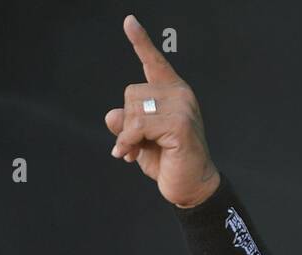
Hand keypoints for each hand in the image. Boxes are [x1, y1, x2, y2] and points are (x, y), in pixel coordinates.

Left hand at [104, 14, 219, 208]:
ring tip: (133, 152)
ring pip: (133, 110)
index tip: (128, 21)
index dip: (140, 41)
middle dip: (126, 122)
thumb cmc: (167, 162)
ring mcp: (182, 106)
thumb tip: (112, 114)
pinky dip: (129, 142)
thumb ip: (126, 124)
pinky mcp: (180, 123)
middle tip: (131, 145)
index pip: (154, 62)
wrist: (189, 186)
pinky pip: (138, 125)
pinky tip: (132, 155)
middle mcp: (180, 94)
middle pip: (131, 93)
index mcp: (172, 92)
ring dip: (126, 136)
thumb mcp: (139, 140)